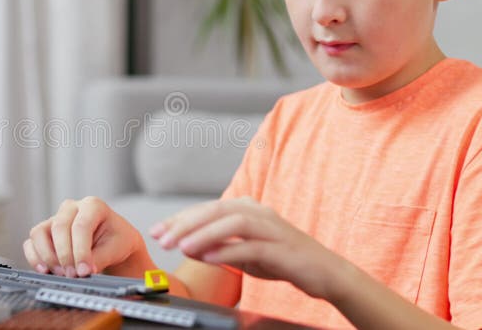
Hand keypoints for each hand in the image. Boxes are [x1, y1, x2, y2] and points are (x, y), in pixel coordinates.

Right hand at [23, 197, 151, 277]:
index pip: (81, 226)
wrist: (112, 242)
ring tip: (62, 273)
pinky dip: (34, 257)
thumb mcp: (115, 248)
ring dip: (48, 256)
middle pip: (59, 228)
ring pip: (39, 233)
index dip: (80, 251)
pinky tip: (45, 270)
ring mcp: (55, 219)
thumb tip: (82, 270)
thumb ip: (99, 258)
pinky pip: (31, 243)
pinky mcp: (44, 232)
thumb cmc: (116, 240)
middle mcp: (71, 208)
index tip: (84, 271)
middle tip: (74, 275)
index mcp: (92, 205)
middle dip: (65, 255)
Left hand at [150, 197, 349, 299]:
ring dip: (204, 234)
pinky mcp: (282, 247)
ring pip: (232, 223)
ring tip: (182, 247)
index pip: (205, 209)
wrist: (324, 272)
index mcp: (246, 209)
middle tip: (162, 239)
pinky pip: (252, 246)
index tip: (157, 231)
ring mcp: (271, 227)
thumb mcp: (242, 254)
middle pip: (215, 210)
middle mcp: (258, 212)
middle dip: (185, 224)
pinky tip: (211, 258)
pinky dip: (229, 250)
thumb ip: (215, 248)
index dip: (178, 219)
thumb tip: (186, 247)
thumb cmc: (281, 259)